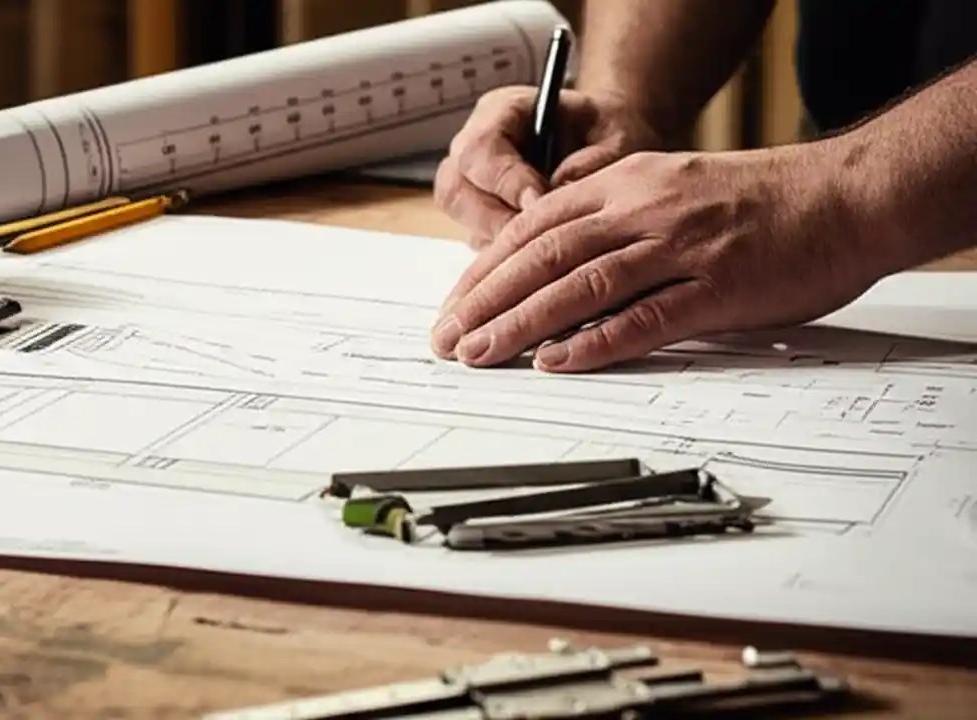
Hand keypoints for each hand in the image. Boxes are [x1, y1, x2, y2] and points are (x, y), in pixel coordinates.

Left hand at [429, 145, 896, 372]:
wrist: (847, 196)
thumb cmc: (759, 202)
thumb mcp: (671, 189)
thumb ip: (614, 221)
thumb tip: (554, 268)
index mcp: (627, 184)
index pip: (534, 227)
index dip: (486, 269)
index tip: (454, 306)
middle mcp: (645, 209)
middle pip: (543, 256)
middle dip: (486, 300)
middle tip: (446, 339)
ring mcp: (681, 248)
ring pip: (581, 286)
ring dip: (521, 322)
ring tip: (480, 353)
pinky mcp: (719, 288)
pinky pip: (645, 318)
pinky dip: (595, 342)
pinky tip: (555, 362)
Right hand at [433, 86, 667, 248]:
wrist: (606, 146)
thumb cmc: (607, 135)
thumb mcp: (614, 138)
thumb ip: (590, 163)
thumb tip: (560, 191)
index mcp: (500, 112)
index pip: (481, 149)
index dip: (506, 181)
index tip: (538, 202)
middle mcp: (474, 148)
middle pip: (455, 188)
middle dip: (494, 217)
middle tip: (537, 236)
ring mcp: (470, 185)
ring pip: (461, 219)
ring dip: (495, 238)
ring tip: (540, 247)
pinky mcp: (478, 217)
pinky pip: (475, 240)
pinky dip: (501, 255)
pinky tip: (536, 259)